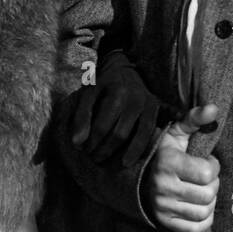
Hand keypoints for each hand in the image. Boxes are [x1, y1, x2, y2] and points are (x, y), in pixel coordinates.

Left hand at [70, 51, 171, 166]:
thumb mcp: (88, 93)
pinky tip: (129, 160)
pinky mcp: (155, 108)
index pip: (102, 126)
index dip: (91, 142)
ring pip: (138, 136)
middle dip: (105, 150)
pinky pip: (149, 133)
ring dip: (125, 154)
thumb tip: (77, 144)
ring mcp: (148, 103)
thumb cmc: (102, 83)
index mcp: (116, 92)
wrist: (123, 67)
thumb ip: (81, 117)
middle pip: (119, 134)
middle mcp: (135, 98)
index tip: (82, 150)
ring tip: (113, 164)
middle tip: (94, 158)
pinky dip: (140, 149)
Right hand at [143, 104, 220, 231]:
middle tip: (205, 178)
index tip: (206, 162)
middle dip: (213, 184)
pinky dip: (204, 220)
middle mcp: (163, 187)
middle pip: (208, 194)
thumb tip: (214, 108)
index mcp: (168, 163)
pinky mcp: (165, 223)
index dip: (213, 166)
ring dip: (209, 202)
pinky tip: (198, 206)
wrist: (138, 177)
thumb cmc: (164, 153)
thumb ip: (195, 119)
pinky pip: (196, 228)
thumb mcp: (177, 133)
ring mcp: (163, 207)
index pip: (207, 173)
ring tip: (201, 191)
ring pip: (204, 212)